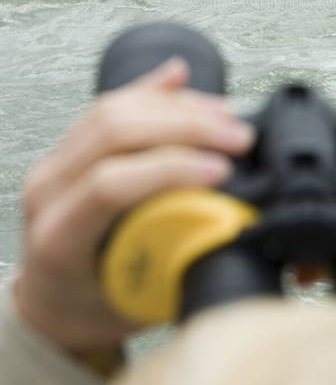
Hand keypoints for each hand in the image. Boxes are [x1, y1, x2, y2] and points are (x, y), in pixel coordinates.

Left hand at [13, 58, 253, 357]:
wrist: (52, 303)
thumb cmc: (90, 308)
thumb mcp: (134, 303)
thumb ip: (176, 266)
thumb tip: (232, 229)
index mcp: (58, 236)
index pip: (109, 185)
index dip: (168, 170)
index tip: (220, 171)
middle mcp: (48, 190)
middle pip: (113, 130)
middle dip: (185, 126)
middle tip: (238, 138)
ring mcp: (56, 161)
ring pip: (113, 108)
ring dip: (177, 106)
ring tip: (225, 115)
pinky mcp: (72, 144)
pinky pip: (111, 102)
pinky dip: (152, 89)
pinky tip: (180, 76)